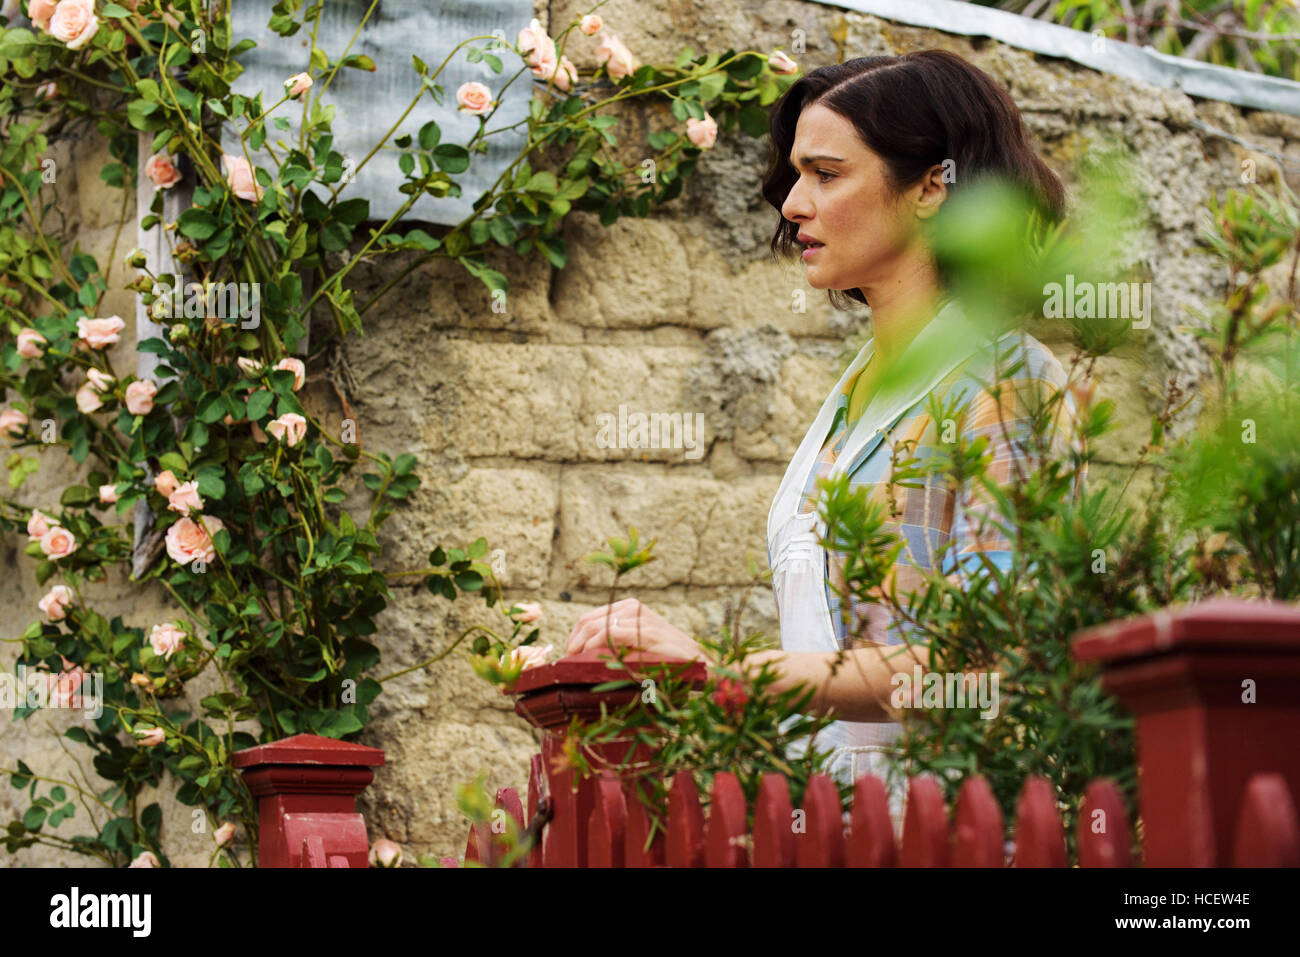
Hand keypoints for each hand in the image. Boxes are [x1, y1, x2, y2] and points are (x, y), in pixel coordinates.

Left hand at [564, 597, 705, 661]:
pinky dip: (593, 647)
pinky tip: (588, 659)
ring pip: (595, 626)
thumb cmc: (669, 661)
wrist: (704, 665)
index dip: (573, 638)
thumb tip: (580, 656)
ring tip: (575, 665)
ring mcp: (641, 618)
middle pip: (587, 621)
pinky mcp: (647, 631)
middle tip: (566, 664)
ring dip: (580, 647)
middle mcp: (634, 608)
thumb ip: (616, 644)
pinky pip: (610, 633)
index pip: (588, 618)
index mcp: (630, 608)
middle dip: (572, 643)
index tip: (568, 658)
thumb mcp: (638, 648)